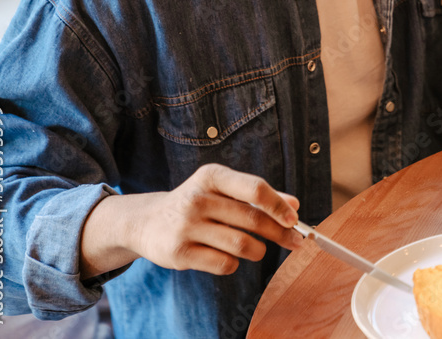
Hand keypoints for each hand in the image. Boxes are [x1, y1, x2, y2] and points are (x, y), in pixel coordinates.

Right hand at [81, 163, 302, 278]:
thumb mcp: (223, 190)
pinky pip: (224, 264)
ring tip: (257, 249)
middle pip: (252, 220)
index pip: (255, 189)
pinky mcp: (179, 253)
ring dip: (258, 251)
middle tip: (294, 241)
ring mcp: (186, 226)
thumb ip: (258, 196)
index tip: (294, 219)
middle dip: (279, 233)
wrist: (147, 222)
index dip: (279, 206)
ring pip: (241, 245)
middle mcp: (197, 198)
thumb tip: (294, 205)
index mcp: (212, 177)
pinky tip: (230, 257)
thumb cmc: (197, 204)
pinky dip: (235, 263)